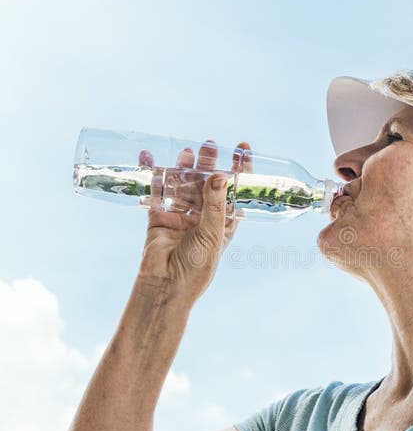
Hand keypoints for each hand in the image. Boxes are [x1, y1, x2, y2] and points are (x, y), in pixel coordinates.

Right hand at [135, 139, 252, 304]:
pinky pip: (157, 192)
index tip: (243, 148)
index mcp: (224, 224)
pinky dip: (154, 175)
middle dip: (209, 164)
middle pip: (207, 184)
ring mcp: (180, 217)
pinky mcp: (158, 217)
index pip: (235, 191)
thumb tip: (219, 175)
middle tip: (210, 144)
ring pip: (183, 185)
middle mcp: (203, 219)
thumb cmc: (197, 267)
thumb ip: (215, 204)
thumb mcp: (212, 234)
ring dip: (184, 168)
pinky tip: (151, 158)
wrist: (166, 286)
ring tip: (187, 152)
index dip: (240, 170)